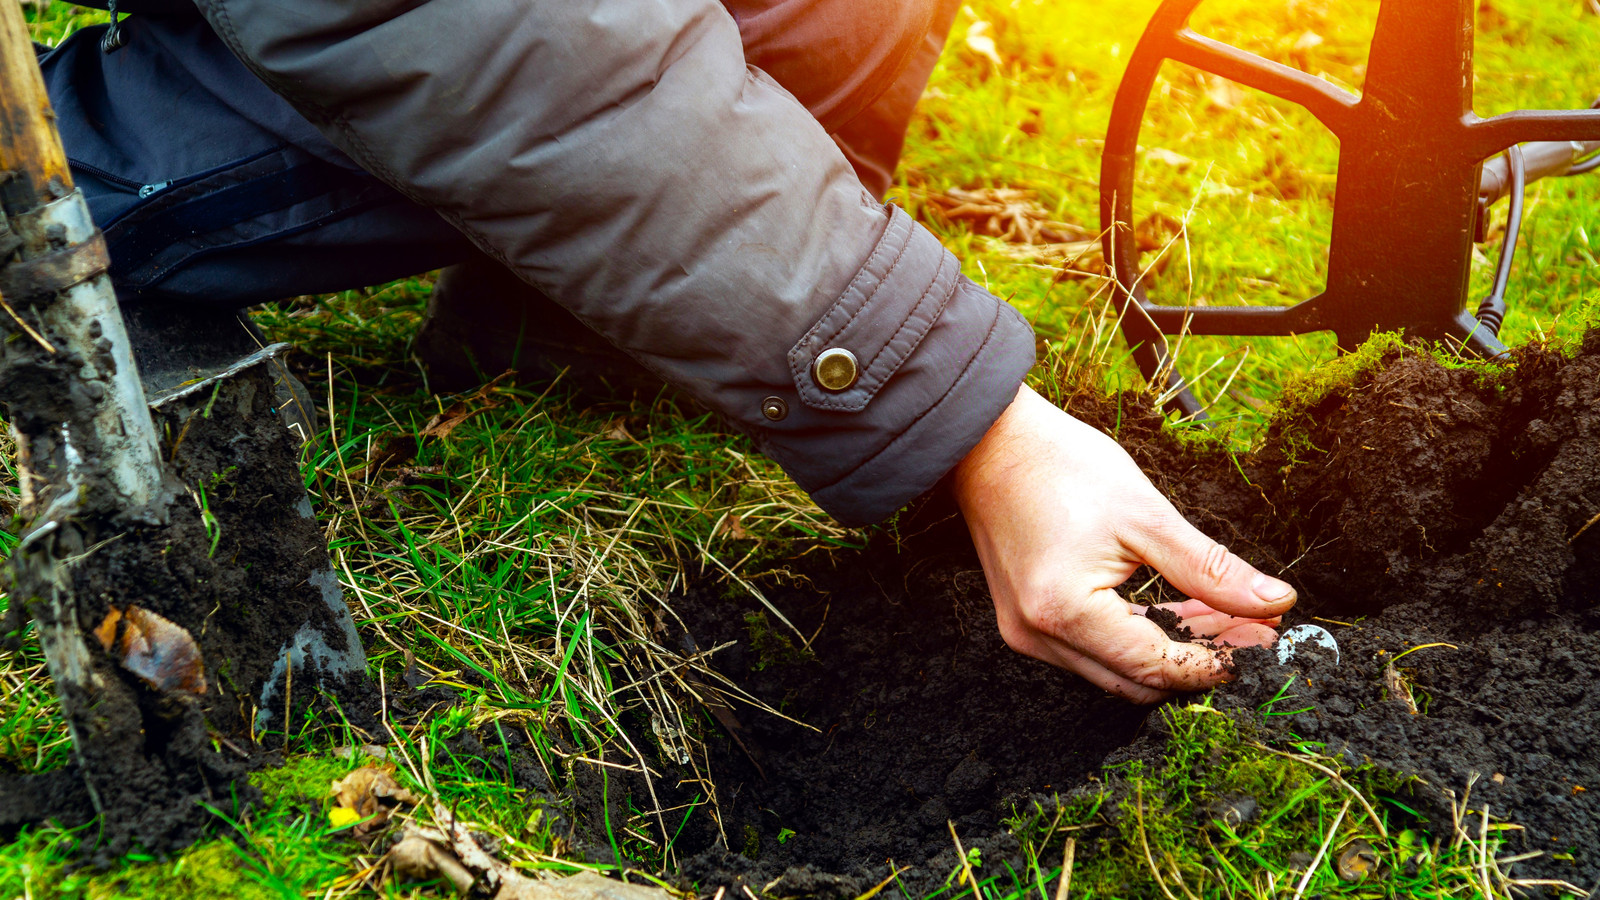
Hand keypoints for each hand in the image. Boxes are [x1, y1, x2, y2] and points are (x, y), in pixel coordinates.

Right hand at [950, 385, 1295, 702]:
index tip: (1264, 641)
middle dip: (1200, 660)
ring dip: (1172, 649)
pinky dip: (1138, 636)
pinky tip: (1179, 609)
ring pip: (1116, 670)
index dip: (1218, 661)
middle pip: (1136, 681)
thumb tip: (1272, 601)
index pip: (1156, 666)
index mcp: (1064, 611)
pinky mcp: (1026, 620)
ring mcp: (1026, 632)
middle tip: (1253, 630)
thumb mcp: (1146, 514)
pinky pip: (1093, 649)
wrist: (990, 441)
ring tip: (1226, 616)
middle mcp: (1038, 635)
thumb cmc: (1059, 465)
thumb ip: (1211, 568)